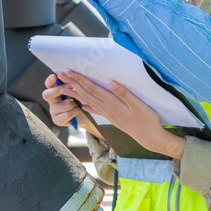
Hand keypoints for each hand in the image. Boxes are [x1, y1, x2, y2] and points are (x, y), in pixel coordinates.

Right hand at [42, 73, 85, 127]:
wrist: (86, 115)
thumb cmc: (82, 100)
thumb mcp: (78, 91)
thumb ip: (73, 84)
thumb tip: (73, 75)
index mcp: (55, 91)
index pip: (48, 85)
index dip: (49, 81)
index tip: (54, 76)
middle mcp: (52, 101)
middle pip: (47, 95)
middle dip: (58, 90)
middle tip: (71, 86)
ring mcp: (53, 111)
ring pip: (62, 104)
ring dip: (73, 103)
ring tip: (78, 103)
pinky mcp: (57, 120)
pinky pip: (66, 114)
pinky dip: (75, 111)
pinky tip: (78, 110)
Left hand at [56, 71, 185, 159]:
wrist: (149, 138)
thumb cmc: (146, 120)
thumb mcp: (138, 105)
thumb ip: (124, 93)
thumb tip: (110, 82)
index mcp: (112, 103)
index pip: (91, 88)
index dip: (79, 79)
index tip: (68, 72)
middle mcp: (107, 109)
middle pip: (86, 94)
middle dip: (72, 84)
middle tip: (60, 75)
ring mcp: (109, 114)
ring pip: (88, 102)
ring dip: (76, 94)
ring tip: (64, 89)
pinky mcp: (112, 118)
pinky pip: (96, 110)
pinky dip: (87, 106)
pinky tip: (82, 106)